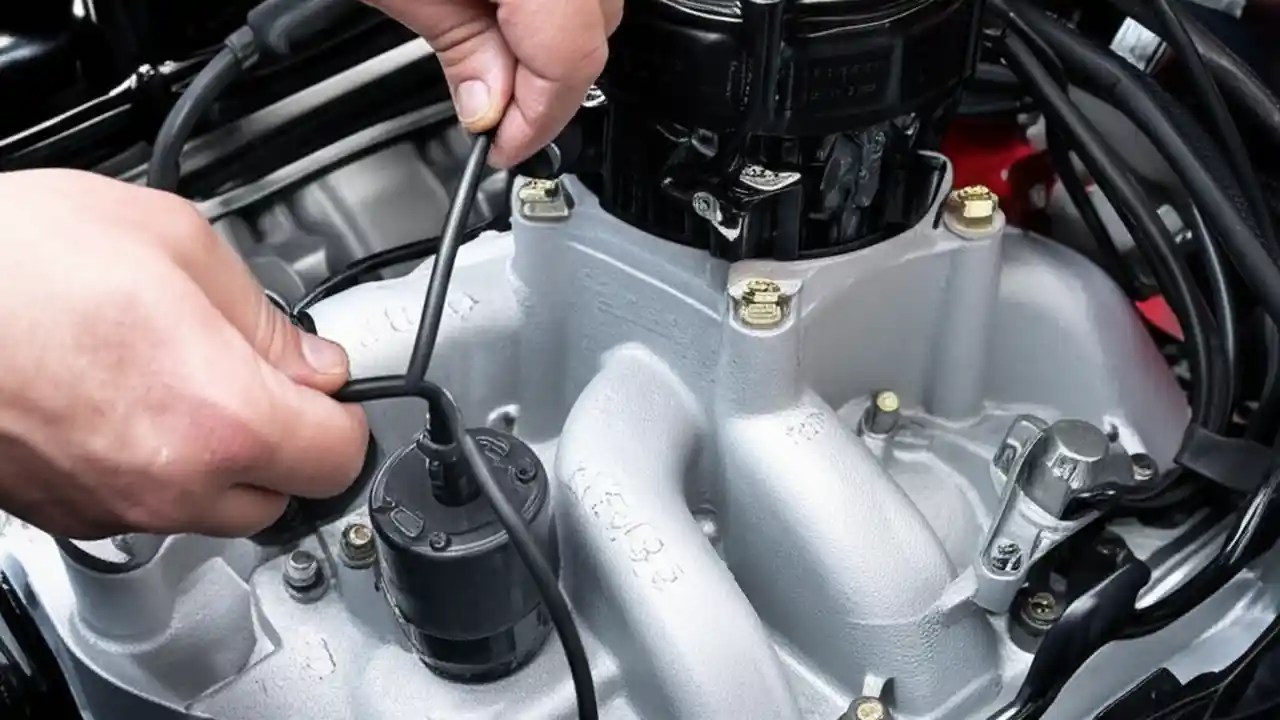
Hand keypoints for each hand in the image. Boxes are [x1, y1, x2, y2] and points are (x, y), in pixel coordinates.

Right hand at [0, 170, 368, 538]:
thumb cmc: (11, 259)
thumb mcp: (173, 241)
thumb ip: (265, 317)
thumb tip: (312, 361)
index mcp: (219, 415)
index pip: (340, 456)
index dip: (344, 413)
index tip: (329, 386)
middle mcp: (169, 481)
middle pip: (283, 496)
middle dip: (288, 441)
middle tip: (259, 379)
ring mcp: (110, 506)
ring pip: (214, 509)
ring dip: (224, 458)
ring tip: (181, 378)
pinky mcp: (62, 512)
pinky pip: (146, 506)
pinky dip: (159, 466)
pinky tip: (127, 399)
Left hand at [366, 0, 623, 168]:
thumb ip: (456, 40)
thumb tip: (489, 106)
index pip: (570, 59)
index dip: (537, 121)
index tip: (504, 150)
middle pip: (597, 30)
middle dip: (546, 85)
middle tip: (491, 117)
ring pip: (597, 2)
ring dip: (551, 41)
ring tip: (489, 61)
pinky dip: (549, 5)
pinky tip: (504, 15)